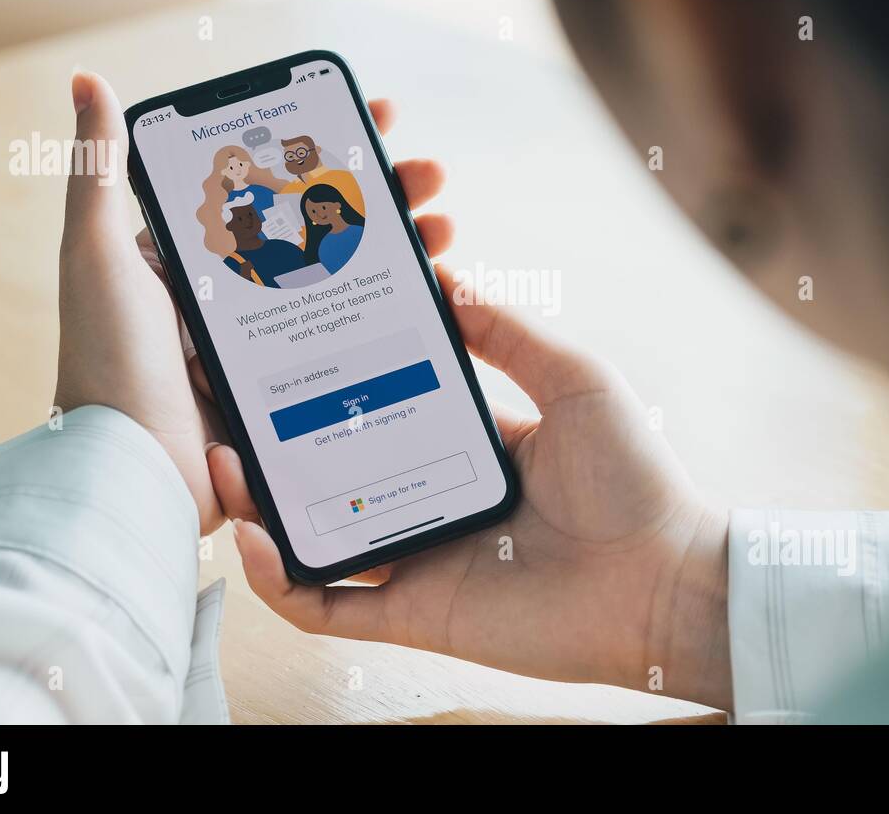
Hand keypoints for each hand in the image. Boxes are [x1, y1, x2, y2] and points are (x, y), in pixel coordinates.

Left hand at [53, 70, 453, 534]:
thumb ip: (98, 169)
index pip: (274, 185)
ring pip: (349, 285)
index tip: (378, 119)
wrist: (133, 476)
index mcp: (195, 259)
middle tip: (431, 175)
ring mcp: (271, 348)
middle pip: (326, 231)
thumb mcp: (97, 255)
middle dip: (385, 196)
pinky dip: (396, 316)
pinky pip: (354, 346)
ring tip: (445, 229)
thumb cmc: (108, 361)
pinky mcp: (297, 395)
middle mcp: (237, 298)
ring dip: (403, 251)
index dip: (329, 149)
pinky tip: (434, 294)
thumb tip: (89, 79)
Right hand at [211, 268, 732, 708]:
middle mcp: (429, 494)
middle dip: (270, 435)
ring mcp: (417, 556)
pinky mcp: (413, 614)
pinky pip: (325, 604)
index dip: (325, 373)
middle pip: (327, 465)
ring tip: (220, 459)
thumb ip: (508, 330)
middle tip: (224, 393)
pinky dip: (279, 581)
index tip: (282, 333)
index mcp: (462, 440)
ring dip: (256, 501)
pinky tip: (252, 538)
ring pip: (311, 532)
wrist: (668, 581)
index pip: (374, 402)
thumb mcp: (574, 377)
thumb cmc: (636, 477)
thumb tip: (444, 275)